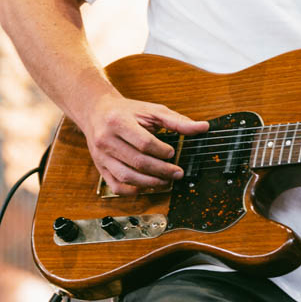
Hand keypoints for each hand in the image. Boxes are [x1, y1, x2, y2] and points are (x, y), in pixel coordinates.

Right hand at [80, 94, 208, 195]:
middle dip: (161, 170)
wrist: (97, 112)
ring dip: (149, 183)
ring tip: (166, 182)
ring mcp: (101, 156)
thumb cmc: (127, 111)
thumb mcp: (152, 111)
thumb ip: (178, 121)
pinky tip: (147, 187)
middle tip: (177, 173)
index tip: (172, 153)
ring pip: (126, 177)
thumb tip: (203, 127)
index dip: (161, 151)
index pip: (143, 142)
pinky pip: (116, 186)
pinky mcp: (100, 167)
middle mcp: (106, 140)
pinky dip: (132, 191)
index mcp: (118, 122)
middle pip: (137, 162)